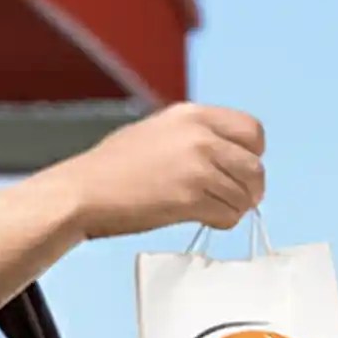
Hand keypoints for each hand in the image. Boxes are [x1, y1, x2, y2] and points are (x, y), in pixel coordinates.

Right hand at [35, 103, 266, 239]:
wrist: (82, 192)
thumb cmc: (112, 167)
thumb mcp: (158, 130)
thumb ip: (196, 136)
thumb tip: (228, 155)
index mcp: (193, 115)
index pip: (253, 132)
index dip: (253, 154)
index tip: (242, 168)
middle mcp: (199, 137)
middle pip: (255, 167)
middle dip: (250, 187)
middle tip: (238, 198)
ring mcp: (197, 167)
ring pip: (245, 195)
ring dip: (236, 207)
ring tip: (216, 210)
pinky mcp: (190, 198)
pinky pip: (228, 215)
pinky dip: (222, 221)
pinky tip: (204, 219)